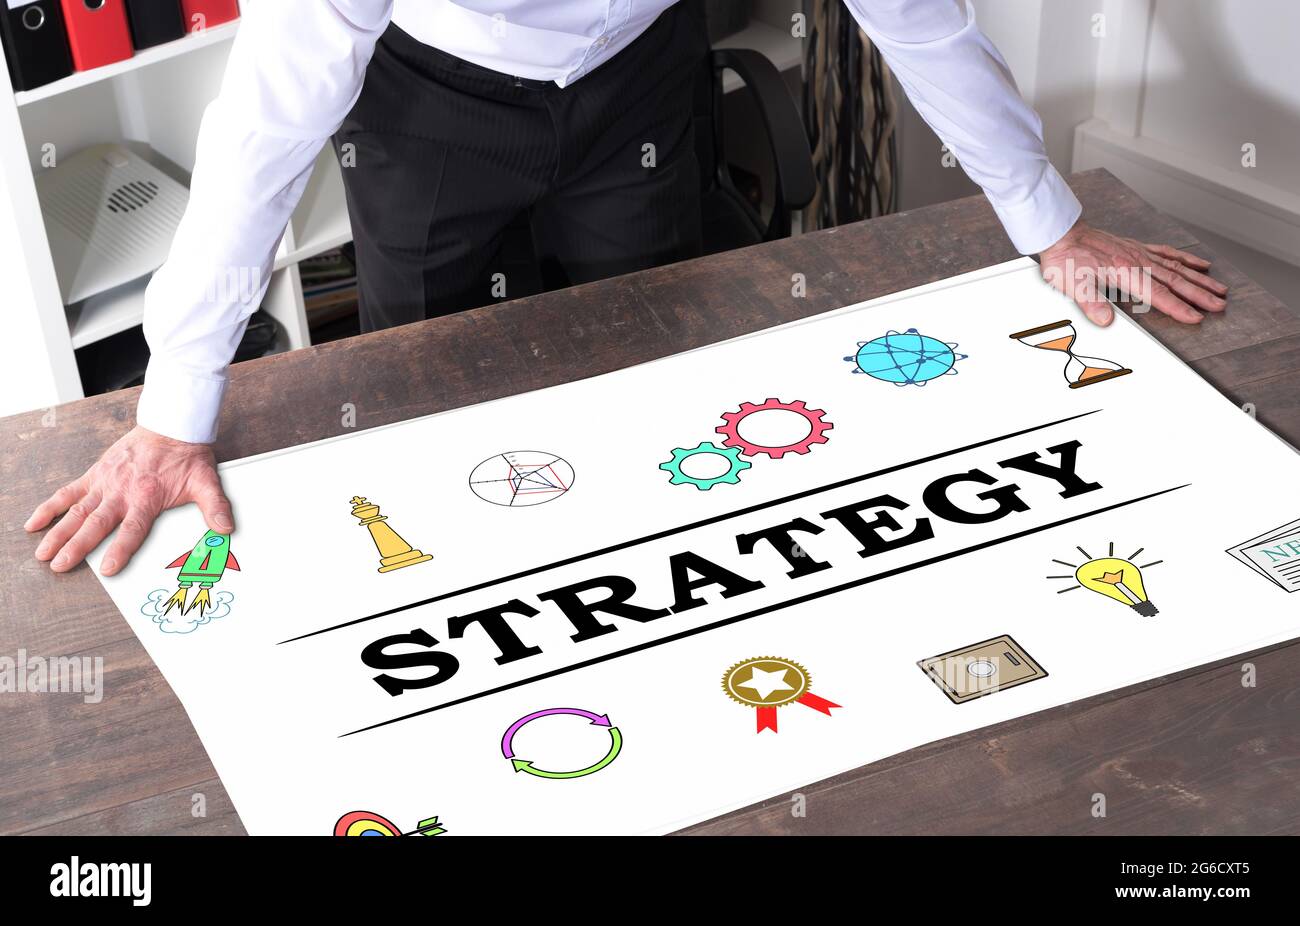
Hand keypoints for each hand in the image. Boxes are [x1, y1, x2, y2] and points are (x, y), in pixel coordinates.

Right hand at [25, 425, 233, 575]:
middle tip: (59, 566)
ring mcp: (105, 483)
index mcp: (147, 498)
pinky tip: (34, 522)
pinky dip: (50, 507)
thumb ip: (216, 507)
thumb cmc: (187, 458)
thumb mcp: (206, 482)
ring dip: (58, 532)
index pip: (131, 529)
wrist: (171, 426)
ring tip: (43, 553)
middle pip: (95, 524)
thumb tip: (226, 528)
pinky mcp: (96, 474)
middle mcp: (121, 492)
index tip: (108, 567)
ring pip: (76, 511)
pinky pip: (68, 492)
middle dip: (76, 546)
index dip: (120, 549)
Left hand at [1038, 220, 1227, 325]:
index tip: (1197, 318)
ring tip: (1220, 289)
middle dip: (1200, 295)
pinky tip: (1199, 264)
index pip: (1158, 295)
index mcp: (1125, 273)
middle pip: (1176, 281)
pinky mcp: (1136, 248)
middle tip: (1220, 306)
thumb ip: (1091, 302)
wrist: (1061, 234)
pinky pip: (1167, 253)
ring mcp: (1139, 253)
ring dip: (1200, 279)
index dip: (1178, 308)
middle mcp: (1137, 262)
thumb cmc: (1066, 260)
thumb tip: (1106, 321)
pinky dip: (1185, 259)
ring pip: (1177, 267)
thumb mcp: (1072, 285)